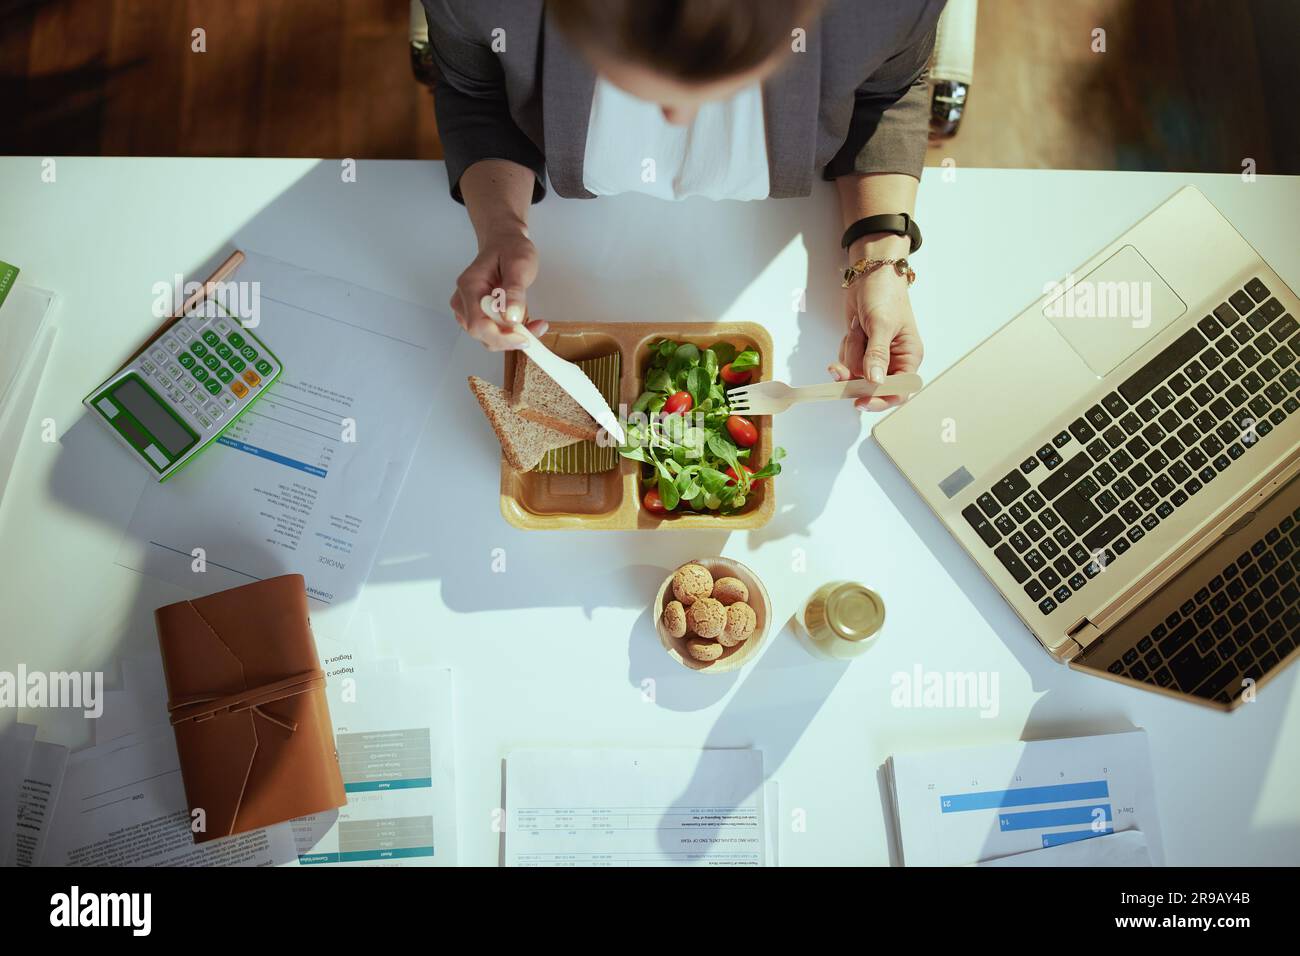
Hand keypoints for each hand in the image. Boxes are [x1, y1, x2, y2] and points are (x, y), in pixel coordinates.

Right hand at [449, 228, 547, 350]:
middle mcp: (463, 301)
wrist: (503, 242)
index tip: (525, 337)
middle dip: (510, 338)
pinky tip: (527, 323)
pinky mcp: (478, 315)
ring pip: (488, 338)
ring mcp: (468, 309)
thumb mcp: (519, 265)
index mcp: (470, 287)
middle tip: (536, 329)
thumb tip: (511, 317)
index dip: (501, 337)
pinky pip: (493, 333)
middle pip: (482, 334)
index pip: (478, 324)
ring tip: (535, 324)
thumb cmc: (509, 249)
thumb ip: (515, 291)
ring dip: (513, 337)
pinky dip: (511, 334)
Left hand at [829, 257, 924, 411]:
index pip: (899, 391)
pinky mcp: (860, 350)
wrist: (869, 275)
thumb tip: (875, 382)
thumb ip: (877, 355)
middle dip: (855, 375)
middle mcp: (894, 361)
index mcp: (909, 357)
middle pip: (871, 386)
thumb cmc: (885, 294)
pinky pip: (846, 362)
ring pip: (854, 373)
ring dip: (850, 352)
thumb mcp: (882, 324)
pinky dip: (845, 347)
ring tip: (858, 327)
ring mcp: (875, 356)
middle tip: (839, 370)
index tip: (860, 401)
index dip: (881, 400)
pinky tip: (853, 329)